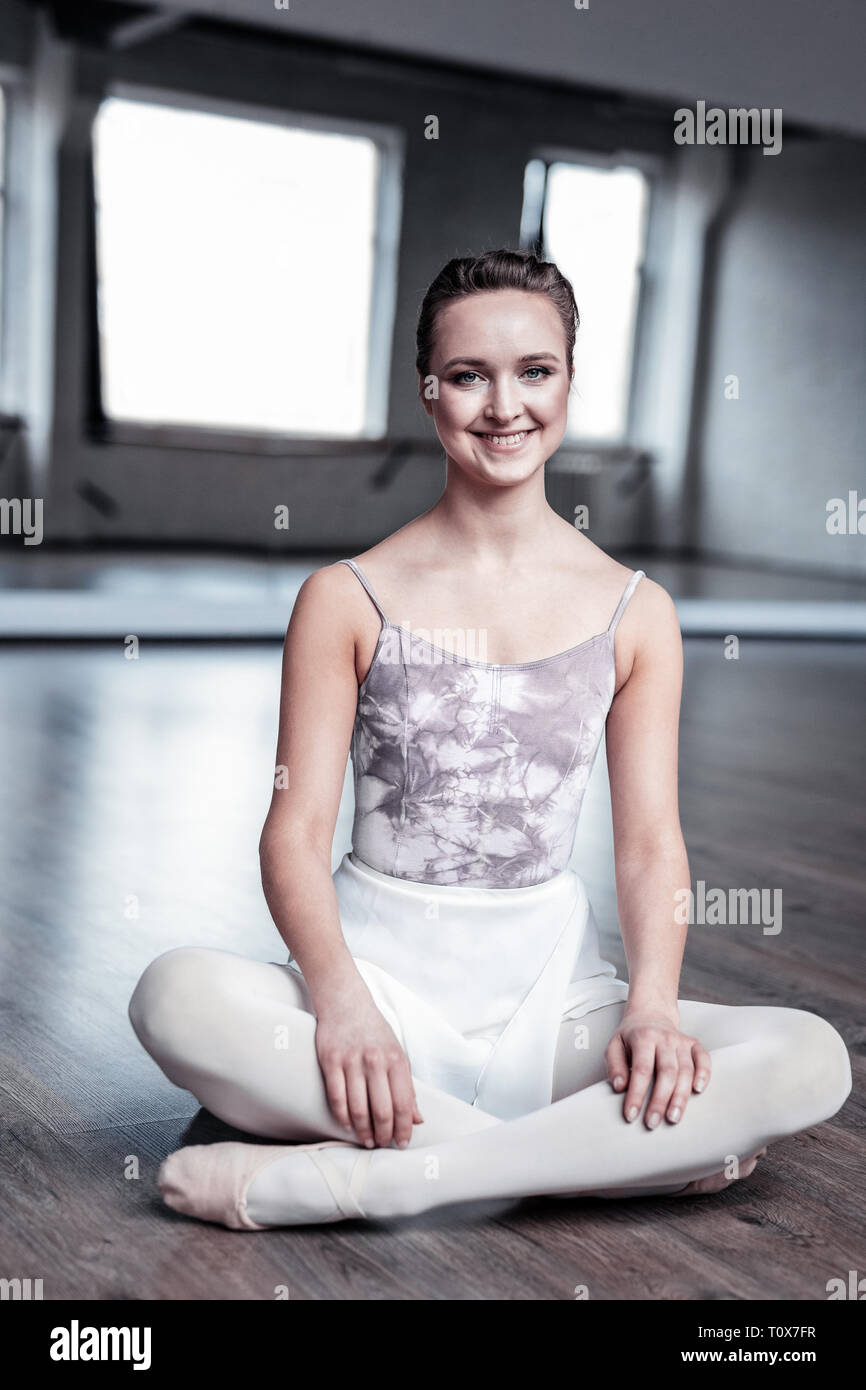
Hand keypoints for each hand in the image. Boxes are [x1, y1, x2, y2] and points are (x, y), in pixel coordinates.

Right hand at [314, 982, 423, 1148]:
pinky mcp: (331, 1060)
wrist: (346, 1003)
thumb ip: (407, 1087)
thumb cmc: (374, 1032)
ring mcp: (352, 1061)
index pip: (404, 1103)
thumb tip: (418, 1118)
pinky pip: (337, 1097)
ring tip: (366, 1140)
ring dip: (363, 1130)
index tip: (403, 1142)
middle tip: (382, 1145)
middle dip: (384, 1134)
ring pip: (358, 1108)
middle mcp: (376, 1061)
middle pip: (382, 1110)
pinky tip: (348, 1125)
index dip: (404, 1128)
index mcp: (397, 1060)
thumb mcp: (397, 1054)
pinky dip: (342, 1116)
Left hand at [604, 1008, 710, 1129]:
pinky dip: (704, 1074)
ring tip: (673, 1118)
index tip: (631, 1115)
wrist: (651, 1012)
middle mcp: (665, 1038)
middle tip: (652, 1122)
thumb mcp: (614, 1045)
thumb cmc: (632, 1035)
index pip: (641, 1069)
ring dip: (680, 1096)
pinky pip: (704, 1058)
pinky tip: (698, 1091)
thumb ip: (615, 1065)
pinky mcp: (694, 1044)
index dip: (637, 1094)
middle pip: (666, 1072)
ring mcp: (681, 1041)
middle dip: (660, 1100)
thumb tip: (620, 1087)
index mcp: (643, 1038)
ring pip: (685, 1070)